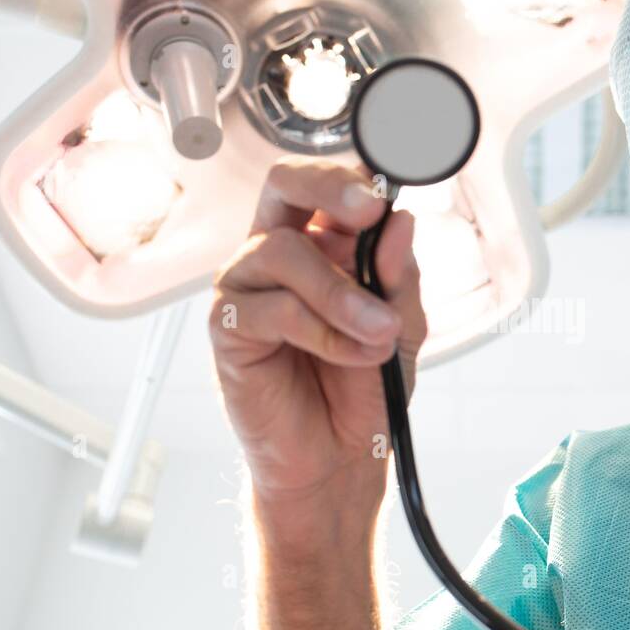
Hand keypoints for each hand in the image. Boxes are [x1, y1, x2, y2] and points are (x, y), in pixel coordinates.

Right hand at [210, 158, 424, 522]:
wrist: (342, 457)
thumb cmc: (365, 388)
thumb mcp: (401, 326)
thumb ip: (397, 275)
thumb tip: (399, 222)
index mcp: (321, 241)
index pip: (327, 184)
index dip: (355, 172)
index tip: (390, 183)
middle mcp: (277, 254)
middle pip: (283, 184)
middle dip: (327, 187)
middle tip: (369, 208)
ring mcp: (247, 288)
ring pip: (283, 252)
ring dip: (342, 293)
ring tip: (380, 333)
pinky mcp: (228, 330)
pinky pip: (272, 309)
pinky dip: (321, 330)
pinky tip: (347, 354)